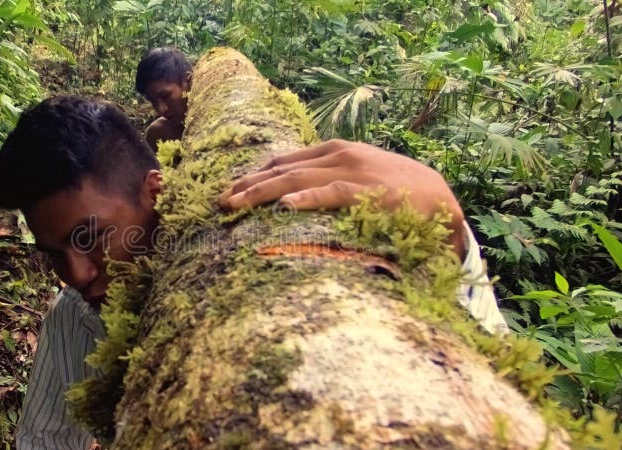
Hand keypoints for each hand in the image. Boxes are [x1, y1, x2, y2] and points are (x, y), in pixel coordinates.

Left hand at [218, 139, 465, 259]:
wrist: (441, 201)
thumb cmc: (396, 194)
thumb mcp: (358, 179)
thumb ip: (329, 181)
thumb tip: (294, 196)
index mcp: (335, 151)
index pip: (285, 160)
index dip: (254, 174)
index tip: (230, 189)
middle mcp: (339, 155)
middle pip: (283, 169)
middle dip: (248, 185)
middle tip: (220, 201)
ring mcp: (352, 171)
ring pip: (297, 179)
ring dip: (262, 191)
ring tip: (235, 203)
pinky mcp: (368, 191)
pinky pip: (331, 194)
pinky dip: (307, 198)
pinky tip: (284, 205)